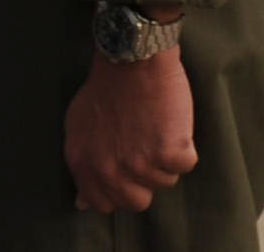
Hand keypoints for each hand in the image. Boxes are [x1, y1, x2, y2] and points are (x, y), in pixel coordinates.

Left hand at [64, 47, 196, 214]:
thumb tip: (83, 204)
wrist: (132, 59)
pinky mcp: (170, 153)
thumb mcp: (78, 126)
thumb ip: (83, 166)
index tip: (125, 170)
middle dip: (143, 178)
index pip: (103, 204)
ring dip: (164, 157)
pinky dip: (184, 145)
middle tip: (142, 145)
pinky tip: (169, 121)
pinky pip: (185, 164)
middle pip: (137, 202)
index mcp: (84, 165)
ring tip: (153, 125)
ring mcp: (140, 165)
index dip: (117, 189)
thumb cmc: (107, 88)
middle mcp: (110, 171)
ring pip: (165, 180)